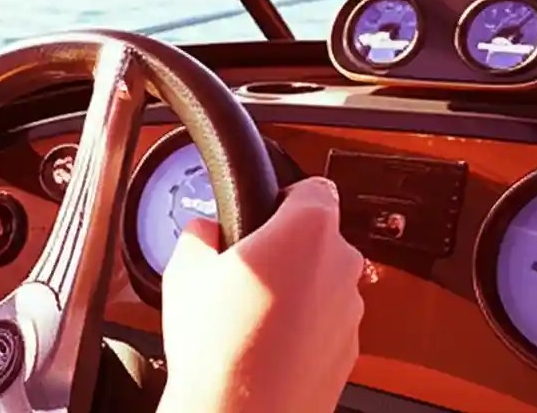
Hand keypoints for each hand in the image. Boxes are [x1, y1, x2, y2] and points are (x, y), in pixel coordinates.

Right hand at [159, 177, 364, 412]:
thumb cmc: (219, 348)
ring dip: (296, 289)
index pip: (314, 186)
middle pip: (319, 237)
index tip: (265, 210)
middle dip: (286, 247)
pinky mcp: (349, 350)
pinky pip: (325, 322)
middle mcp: (341, 265)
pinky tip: (265, 343)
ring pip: (323, 282)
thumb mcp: (186, 269)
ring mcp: (350, 311)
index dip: (285, 196)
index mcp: (308, 229)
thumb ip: (201, 233)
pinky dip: (303, 327)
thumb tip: (206, 232)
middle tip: (245, 269)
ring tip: (250, 314)